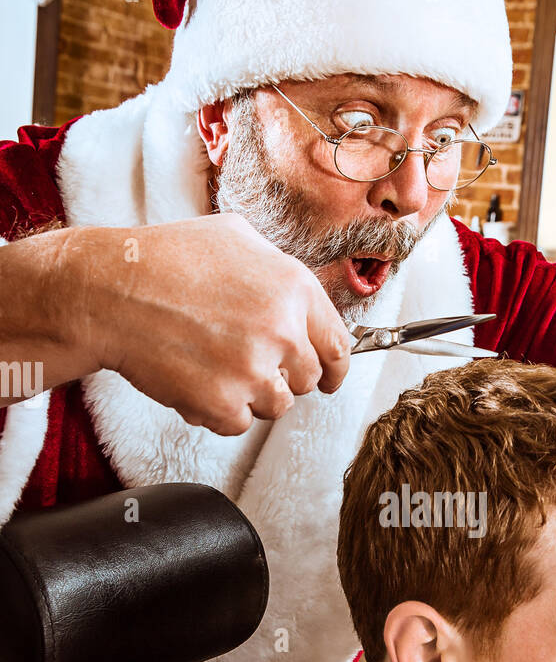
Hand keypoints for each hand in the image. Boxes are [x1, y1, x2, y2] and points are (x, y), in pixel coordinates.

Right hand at [68, 213, 353, 434]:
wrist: (110, 292)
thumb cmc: (164, 261)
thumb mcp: (235, 238)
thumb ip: (278, 269)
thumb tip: (300, 298)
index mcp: (294, 289)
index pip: (338, 346)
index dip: (334, 368)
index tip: (328, 379)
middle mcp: (282, 330)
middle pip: (307, 380)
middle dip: (281, 376)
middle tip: (243, 361)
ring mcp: (254, 370)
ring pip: (275, 406)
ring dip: (249, 395)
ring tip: (212, 365)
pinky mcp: (223, 403)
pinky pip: (238, 423)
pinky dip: (217, 410)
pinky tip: (194, 378)